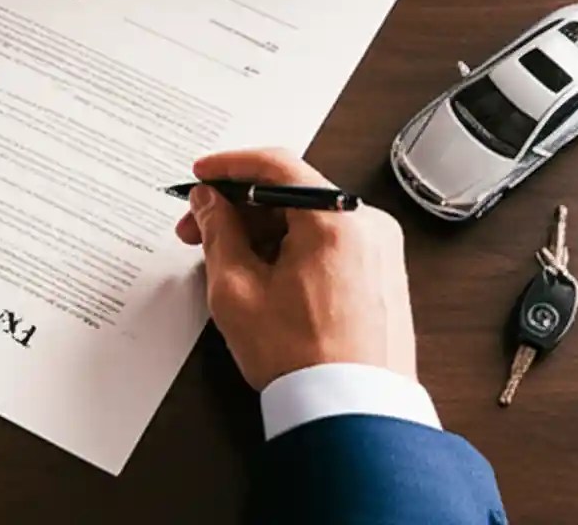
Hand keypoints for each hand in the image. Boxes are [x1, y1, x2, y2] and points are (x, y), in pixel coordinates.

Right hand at [175, 148, 416, 390]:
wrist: (353, 413)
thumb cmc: (301, 359)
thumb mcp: (236, 290)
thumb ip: (218, 232)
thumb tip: (208, 203)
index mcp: (336, 218)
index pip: (276, 164)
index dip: (229, 166)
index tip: (200, 175)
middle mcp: (367, 224)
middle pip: (292, 192)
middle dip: (238, 207)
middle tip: (195, 227)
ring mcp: (380, 249)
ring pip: (309, 219)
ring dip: (262, 230)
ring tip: (220, 257)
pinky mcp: (382, 274)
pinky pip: (329, 243)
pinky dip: (291, 247)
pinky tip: (257, 271)